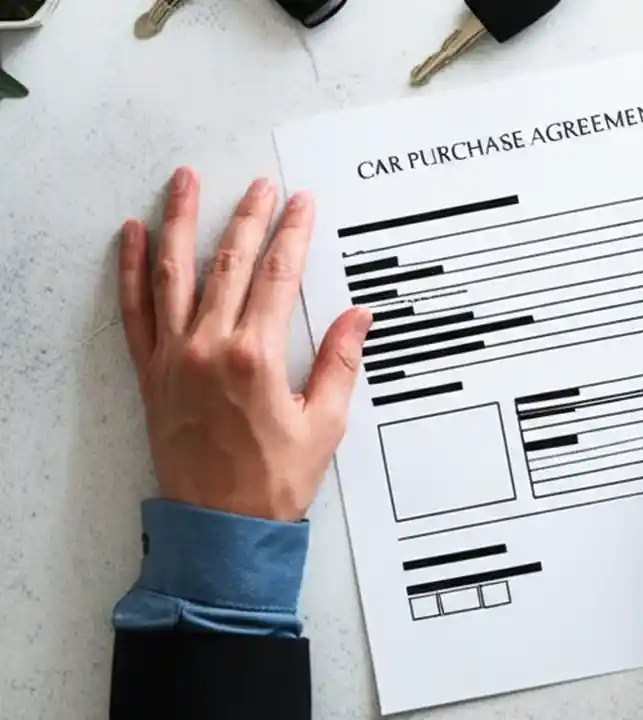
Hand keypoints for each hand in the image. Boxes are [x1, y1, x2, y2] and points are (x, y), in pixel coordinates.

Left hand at [117, 167, 370, 520]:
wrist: (220, 526)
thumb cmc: (273, 482)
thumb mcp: (324, 425)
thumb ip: (338, 364)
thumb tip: (356, 317)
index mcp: (255, 357)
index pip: (276, 277)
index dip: (292, 234)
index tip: (301, 205)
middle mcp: (208, 348)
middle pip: (228, 264)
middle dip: (246, 217)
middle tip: (259, 185)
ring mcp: (173, 358)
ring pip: (173, 274)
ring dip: (179, 222)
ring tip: (184, 182)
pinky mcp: (151, 373)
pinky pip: (135, 311)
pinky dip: (131, 270)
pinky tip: (132, 237)